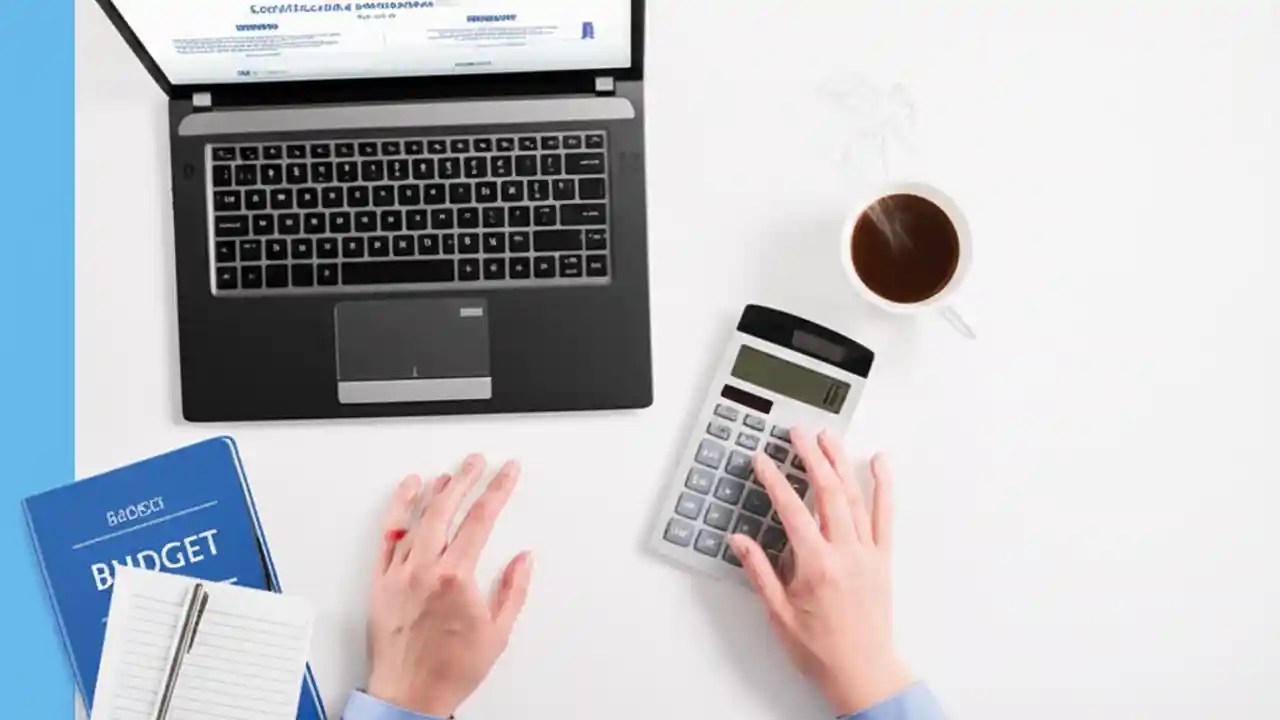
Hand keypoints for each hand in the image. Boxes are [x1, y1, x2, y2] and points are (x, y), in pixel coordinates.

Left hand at [366, 454, 532, 716]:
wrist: (410, 696)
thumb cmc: (450, 670)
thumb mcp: (497, 632)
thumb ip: (513, 590)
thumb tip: (522, 560)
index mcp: (456, 578)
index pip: (482, 518)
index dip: (498, 489)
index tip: (507, 472)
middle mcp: (425, 569)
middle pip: (447, 508)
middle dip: (467, 478)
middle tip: (478, 462)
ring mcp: (400, 573)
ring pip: (417, 518)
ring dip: (435, 491)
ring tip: (450, 474)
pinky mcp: (382, 582)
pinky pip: (388, 537)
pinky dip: (399, 511)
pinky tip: (407, 495)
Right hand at [728, 430, 911, 715]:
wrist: (862, 672)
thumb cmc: (821, 649)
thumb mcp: (779, 614)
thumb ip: (759, 572)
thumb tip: (739, 540)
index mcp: (817, 566)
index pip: (792, 510)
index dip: (774, 481)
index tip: (763, 461)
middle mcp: (846, 554)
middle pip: (827, 492)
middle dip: (810, 457)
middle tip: (797, 434)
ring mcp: (868, 553)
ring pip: (855, 496)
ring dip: (841, 463)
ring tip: (828, 438)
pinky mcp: (882, 558)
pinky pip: (885, 515)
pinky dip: (883, 486)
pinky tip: (879, 464)